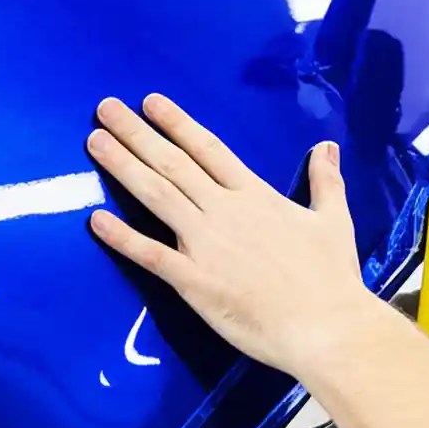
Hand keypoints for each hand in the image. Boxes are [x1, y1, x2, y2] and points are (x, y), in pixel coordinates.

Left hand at [86, 94, 378, 375]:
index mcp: (255, 195)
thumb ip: (325, 181)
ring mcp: (205, 244)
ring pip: (156, 195)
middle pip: (173, 164)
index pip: (208, 149)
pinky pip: (151, 254)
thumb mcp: (333, 220)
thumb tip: (327, 145)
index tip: (149, 101)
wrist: (326, 326)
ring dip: (123, 166)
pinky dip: (121, 236)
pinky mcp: (194, 281)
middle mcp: (224, 211)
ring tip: (95, 141)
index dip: (176, 123)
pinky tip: (95, 219)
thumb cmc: (331, 277)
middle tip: (104, 108)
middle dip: (136, 133)